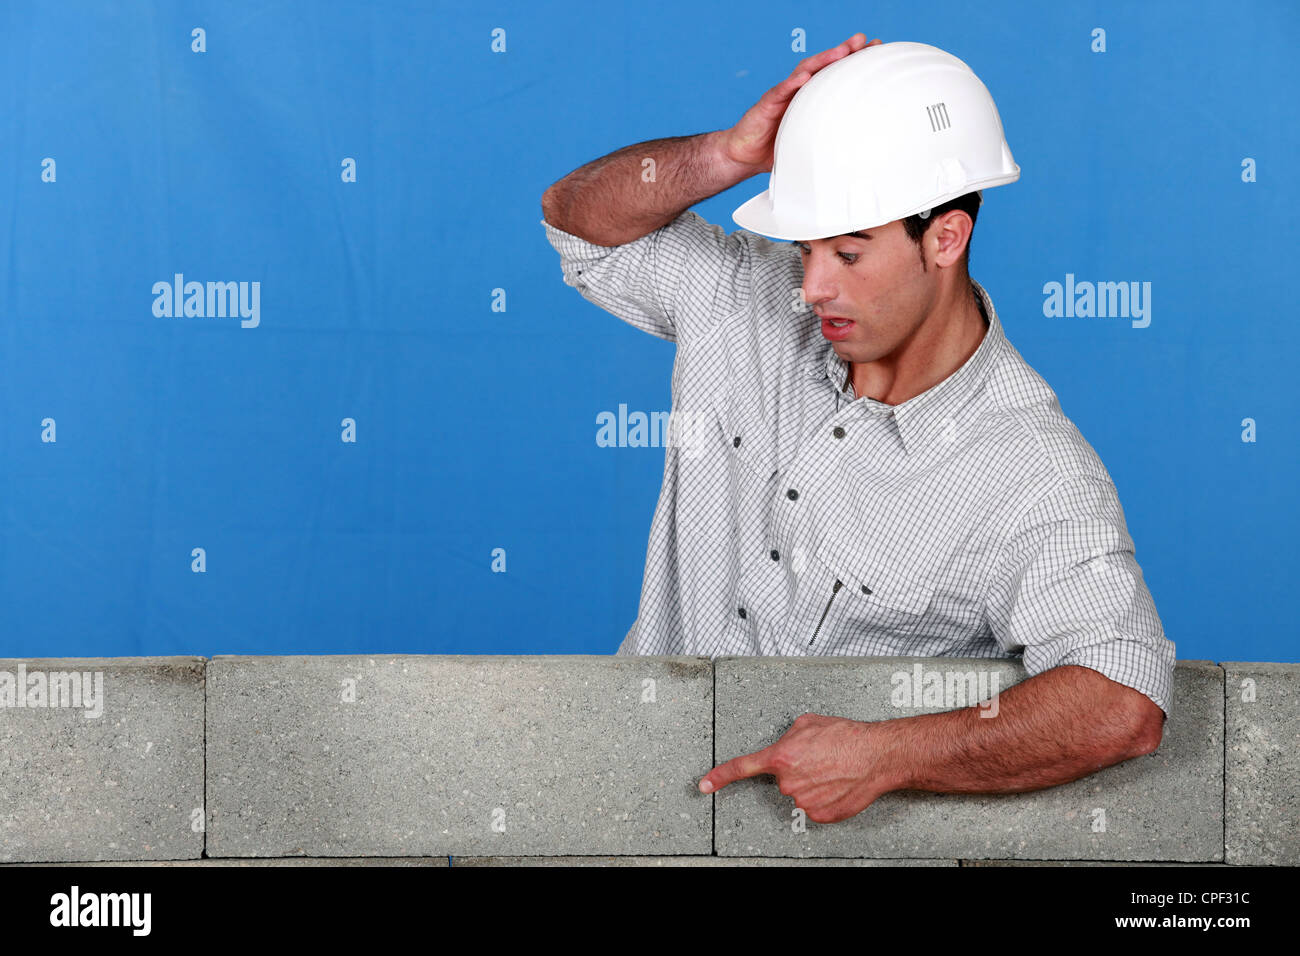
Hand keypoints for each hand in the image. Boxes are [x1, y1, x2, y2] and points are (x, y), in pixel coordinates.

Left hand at [698, 712, 898, 823]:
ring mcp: (803, 800)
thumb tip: (786, 747)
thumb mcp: (808, 723)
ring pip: (799, 792)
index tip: (704, 785)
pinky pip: (814, 806)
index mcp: (781, 756)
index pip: (742, 768)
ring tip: (832, 769)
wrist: (876, 755)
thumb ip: (788, 738)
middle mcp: (788, 781)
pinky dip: (824, 797)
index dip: (720, 777)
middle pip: (783, 779)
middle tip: (819, 760)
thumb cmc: (846, 736)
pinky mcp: (819, 814)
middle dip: (796, 769)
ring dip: (812, 783)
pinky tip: (837, 784)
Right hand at [720, 33, 881, 171]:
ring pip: (805, 71)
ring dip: (824, 59)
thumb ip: (827, 140)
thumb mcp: (808, 142)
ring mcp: (783, 95)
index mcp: (810, 98)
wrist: (744, 155)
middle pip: (824, 66)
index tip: (875, 51)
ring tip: (841, 51)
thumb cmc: (775, 148)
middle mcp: (798, 91)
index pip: (834, 75)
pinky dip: (792, 83)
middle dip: (845, 51)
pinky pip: (780, 91)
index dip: (853, 62)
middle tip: (865, 41)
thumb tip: (857, 151)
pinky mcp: (767, 104)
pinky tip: (804, 77)